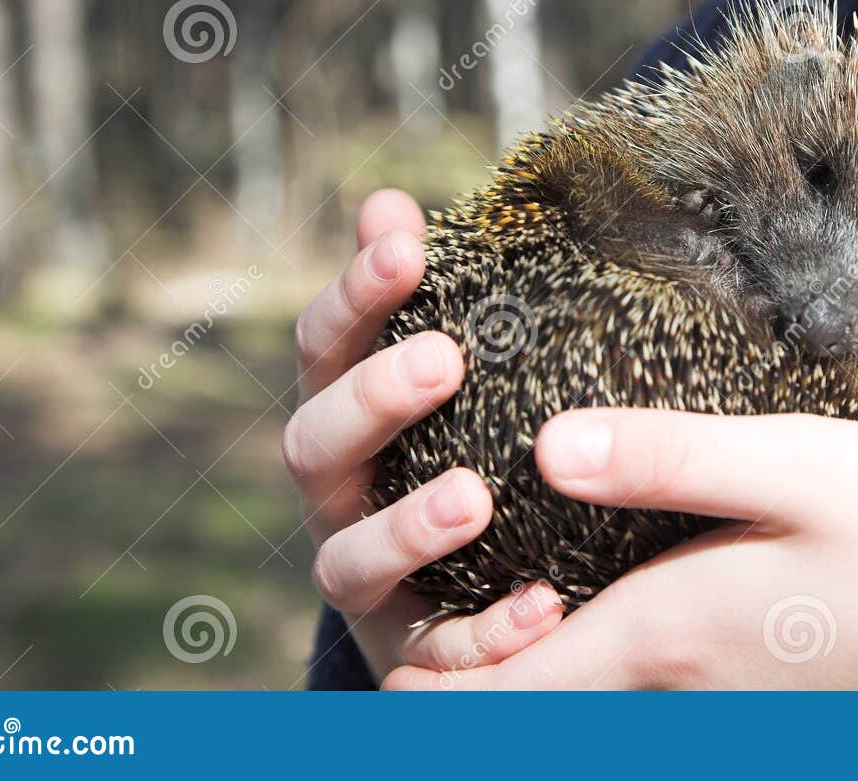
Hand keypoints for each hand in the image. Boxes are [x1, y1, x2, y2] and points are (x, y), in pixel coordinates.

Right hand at [283, 188, 562, 683]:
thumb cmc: (448, 449)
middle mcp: (335, 496)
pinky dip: (483, 636)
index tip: (408, 245)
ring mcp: (364, 580)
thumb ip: (413, 297)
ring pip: (349, 565)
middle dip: (372, 403)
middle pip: (312, 447)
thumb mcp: (437, 373)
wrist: (449, 596)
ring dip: (408, 529)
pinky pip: (434, 656)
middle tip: (442, 360)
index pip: (323, 347)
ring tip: (475, 499)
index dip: (353, 296)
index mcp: (341, 416)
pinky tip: (545, 607)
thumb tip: (384, 201)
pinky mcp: (409, 654)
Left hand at [381, 408, 857, 689]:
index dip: (418, 662)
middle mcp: (658, 693)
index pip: (483, 704)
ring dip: (505, 650)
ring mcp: (695, 702)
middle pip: (507, 711)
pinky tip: (582, 568)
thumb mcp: (799, 471)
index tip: (406, 582)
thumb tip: (545, 447)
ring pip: (559, 700)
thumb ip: (669, 458)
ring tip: (490, 548)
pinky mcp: (727, 689)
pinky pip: (613, 685)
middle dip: (448, 653)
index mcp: (655, 642)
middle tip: (436, 547)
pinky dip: (569, 648)